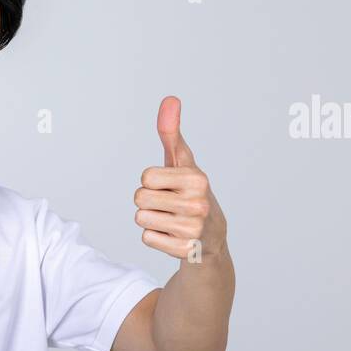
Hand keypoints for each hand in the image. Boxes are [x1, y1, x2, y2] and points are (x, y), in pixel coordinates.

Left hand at [134, 96, 226, 260]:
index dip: (152, 181)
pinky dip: (155, 238)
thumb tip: (170, 99)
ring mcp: (193, 230)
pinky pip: (146, 239)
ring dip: (151, 220)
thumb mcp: (182, 162)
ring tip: (171, 219)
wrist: (210, 236)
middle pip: (139, 198)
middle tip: (168, 205)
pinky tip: (173, 236)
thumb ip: (171, 132)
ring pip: (141, 219)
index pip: (145, 177)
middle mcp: (199, 204)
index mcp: (197, 179)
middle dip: (148, 201)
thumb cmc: (190, 192)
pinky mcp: (184, 251)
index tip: (169, 186)